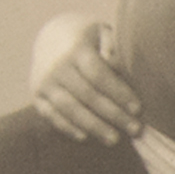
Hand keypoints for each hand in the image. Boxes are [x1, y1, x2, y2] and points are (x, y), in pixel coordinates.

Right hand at [30, 18, 144, 143]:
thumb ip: (114, 47)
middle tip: (135, 129)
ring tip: (114, 140)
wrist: (50, 38)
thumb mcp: (101, 33)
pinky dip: (68, 128)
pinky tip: (86, 138)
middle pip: (87, 94)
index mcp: (76, 48)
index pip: (98, 74)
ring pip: (69, 108)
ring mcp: (44, 82)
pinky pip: (51, 116)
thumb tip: (119, 66)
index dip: (118, 93)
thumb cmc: (88, 39)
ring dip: (93, 126)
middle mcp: (57, 66)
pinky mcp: (36, 96)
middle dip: (112, 114)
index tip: (138, 109)